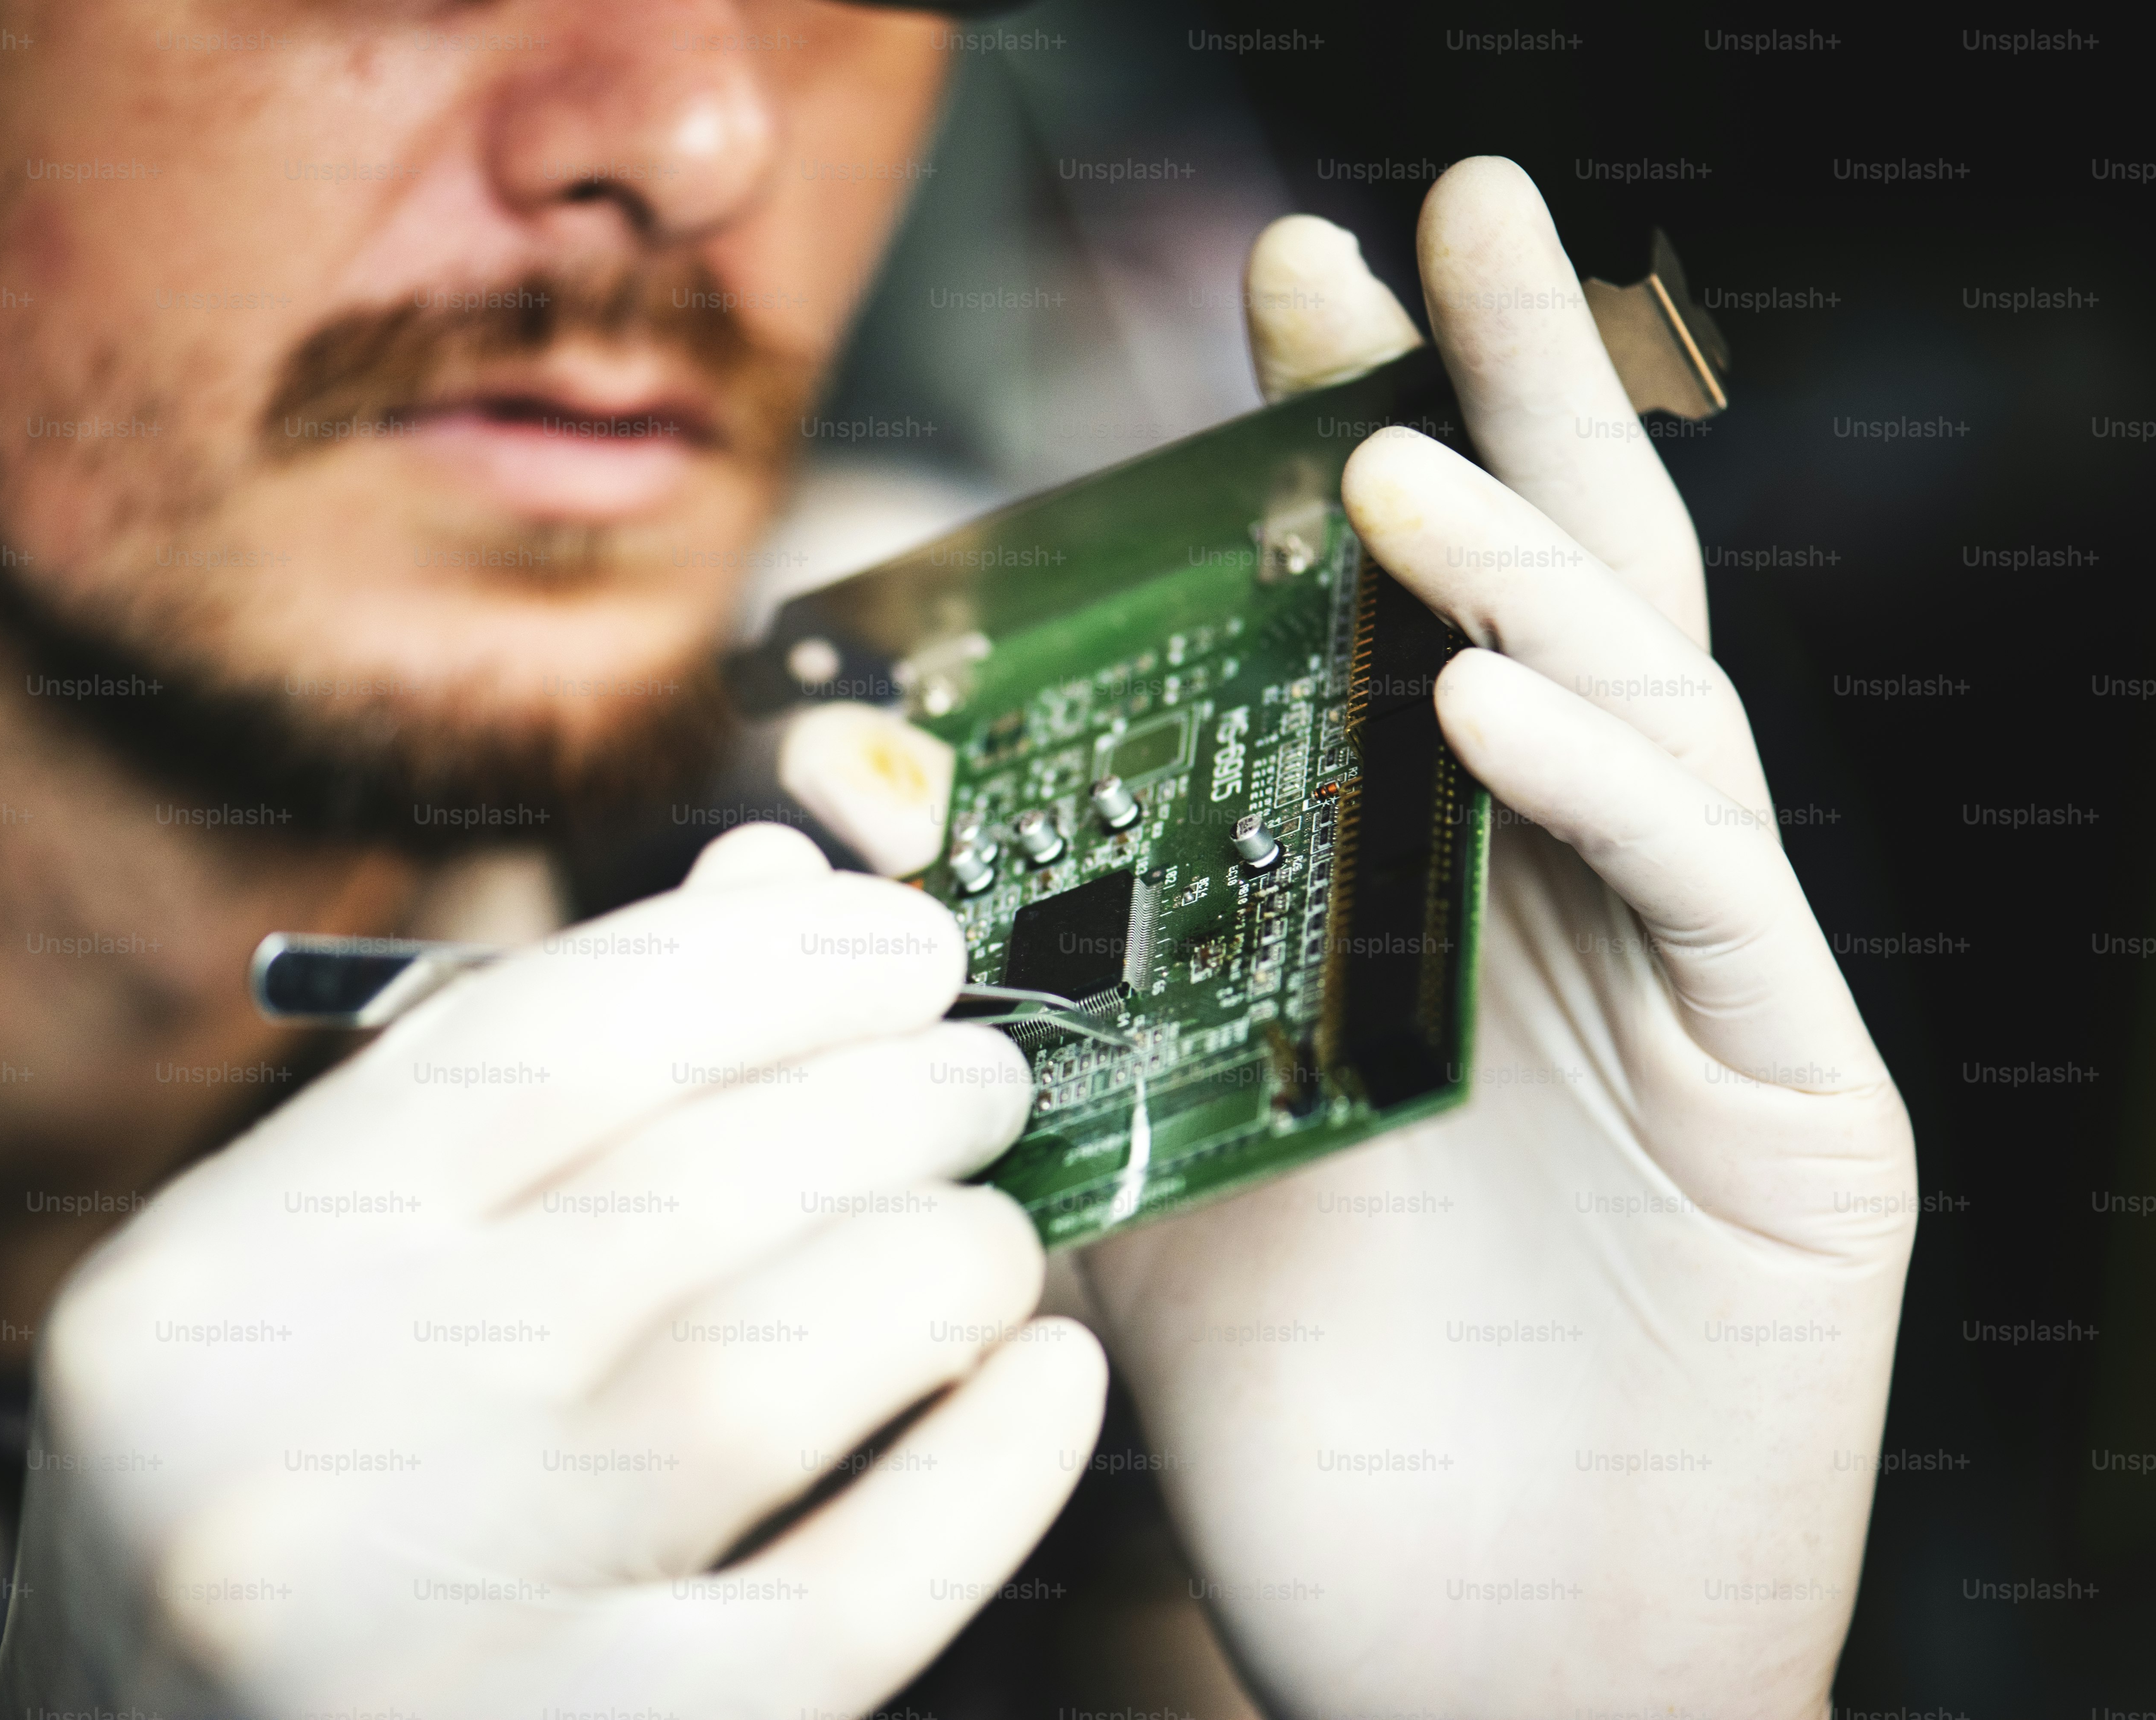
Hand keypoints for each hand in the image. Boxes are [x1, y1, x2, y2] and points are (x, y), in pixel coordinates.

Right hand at [0, 823, 1105, 1719]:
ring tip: (994, 1235)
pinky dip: (988, 1469)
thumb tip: (763, 888)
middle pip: (681, 1184)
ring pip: (774, 1365)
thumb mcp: (328, 1317)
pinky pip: (856, 1588)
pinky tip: (1046, 1383)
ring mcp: (422, 1630)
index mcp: (202, 1297)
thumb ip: (525, 1100)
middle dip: (889, 1096)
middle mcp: (283, 1456)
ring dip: (941, 1260)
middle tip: (981, 1078)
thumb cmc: (295, 1550)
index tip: (898, 939)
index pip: (538, 1035)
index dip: (762, 960)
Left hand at [1079, 159, 1915, 1715]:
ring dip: (1528, 568)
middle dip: (1497, 401)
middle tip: (1423, 225)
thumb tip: (798, 835)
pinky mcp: (1796, 1096)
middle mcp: (1572, 905)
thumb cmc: (1303, 1417)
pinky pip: (1707, 889)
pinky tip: (1483, 694)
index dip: (1359, 442)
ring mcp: (1697, 988)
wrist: (1467, 1646)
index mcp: (1433, 898)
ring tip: (1396, 462)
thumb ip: (1008, 993)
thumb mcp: (1121, 1159)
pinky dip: (1603, 775)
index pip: (1407, 621)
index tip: (1274, 300)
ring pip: (1651, 706)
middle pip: (1556, 597)